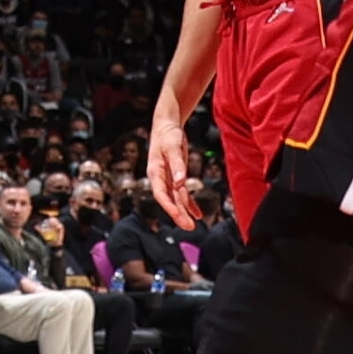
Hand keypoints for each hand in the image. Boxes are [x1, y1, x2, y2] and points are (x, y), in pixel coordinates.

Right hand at [146, 102, 202, 229]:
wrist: (166, 125)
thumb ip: (177, 165)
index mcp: (155, 172)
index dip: (169, 207)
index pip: (161, 194)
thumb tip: (181, 183)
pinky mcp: (176, 176)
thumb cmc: (168, 135)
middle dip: (178, 214)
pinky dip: (189, 204)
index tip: (178, 217)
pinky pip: (182, 194)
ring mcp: (168, 178)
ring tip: (192, 226)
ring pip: (176, 199)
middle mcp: (160, 178)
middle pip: (169, 200)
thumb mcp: (172, 147)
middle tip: (188, 228)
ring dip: (184, 212)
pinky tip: (198, 214)